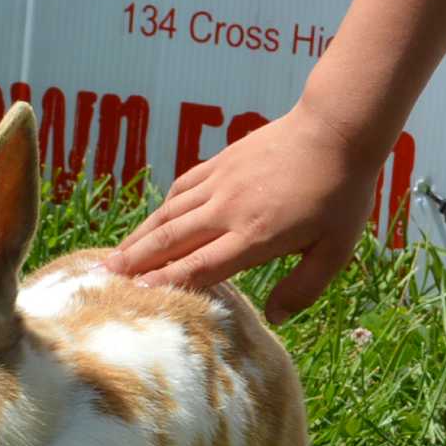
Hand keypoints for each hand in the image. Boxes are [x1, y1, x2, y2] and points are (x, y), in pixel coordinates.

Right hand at [101, 103, 377, 323]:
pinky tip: (154, 219)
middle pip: (172, 241)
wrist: (337, 128)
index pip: (199, 267)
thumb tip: (275, 317)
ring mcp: (221, 182)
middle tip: (104, 280)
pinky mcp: (222, 161)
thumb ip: (304, 286)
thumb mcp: (335, 249)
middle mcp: (228, 210)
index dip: (165, 283)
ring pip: (169, 214)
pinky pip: (183, 187)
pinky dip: (163, 206)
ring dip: (140, 236)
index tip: (134, 297)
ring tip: (115, 256)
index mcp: (254, 236)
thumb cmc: (341, 192)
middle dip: (137, 263)